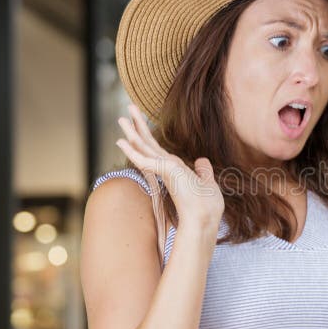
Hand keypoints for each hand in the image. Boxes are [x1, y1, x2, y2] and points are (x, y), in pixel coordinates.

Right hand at [115, 103, 224, 224]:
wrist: (205, 219)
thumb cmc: (206, 206)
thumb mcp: (207, 182)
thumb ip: (203, 171)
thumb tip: (202, 160)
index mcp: (174, 169)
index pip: (157, 148)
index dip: (147, 135)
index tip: (140, 123)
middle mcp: (166, 169)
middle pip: (147, 143)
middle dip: (138, 126)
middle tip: (128, 109)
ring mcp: (164, 171)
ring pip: (144, 148)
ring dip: (132, 132)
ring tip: (120, 118)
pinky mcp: (164, 173)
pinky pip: (145, 160)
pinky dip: (133, 151)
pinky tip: (121, 142)